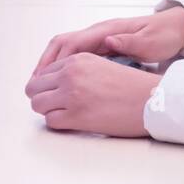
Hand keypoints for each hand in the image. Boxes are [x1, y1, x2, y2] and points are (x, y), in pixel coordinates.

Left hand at [25, 53, 160, 136]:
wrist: (149, 100)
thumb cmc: (131, 85)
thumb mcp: (100, 65)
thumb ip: (78, 70)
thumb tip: (58, 83)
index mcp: (77, 59)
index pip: (44, 72)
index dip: (47, 86)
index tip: (53, 94)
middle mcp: (70, 74)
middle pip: (34, 88)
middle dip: (42, 97)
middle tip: (55, 105)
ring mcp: (71, 95)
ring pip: (37, 104)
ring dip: (48, 111)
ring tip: (64, 114)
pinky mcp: (76, 116)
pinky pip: (50, 121)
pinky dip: (58, 124)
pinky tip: (72, 122)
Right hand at [30, 7, 183, 76]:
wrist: (173, 28)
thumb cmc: (162, 36)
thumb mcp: (150, 42)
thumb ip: (130, 42)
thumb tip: (109, 41)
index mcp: (107, 31)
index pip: (73, 42)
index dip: (56, 60)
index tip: (44, 77)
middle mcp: (99, 32)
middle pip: (62, 43)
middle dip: (45, 62)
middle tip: (34, 83)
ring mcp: (99, 37)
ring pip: (65, 48)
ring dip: (50, 63)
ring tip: (40, 83)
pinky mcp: (102, 45)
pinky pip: (74, 54)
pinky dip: (61, 65)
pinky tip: (59, 80)